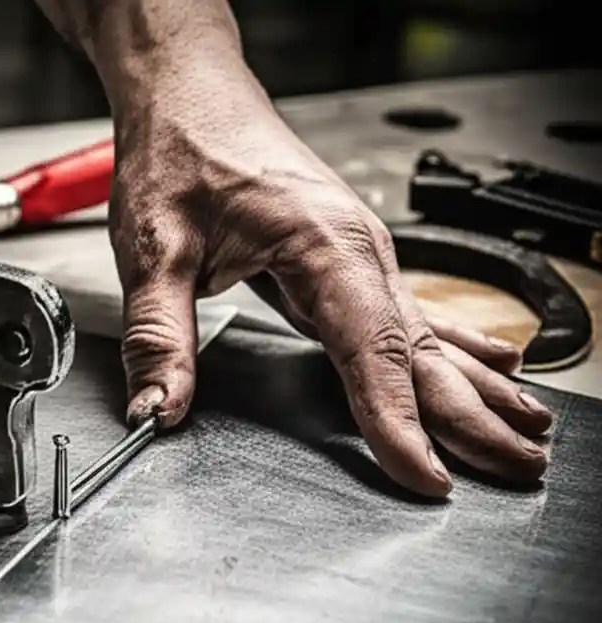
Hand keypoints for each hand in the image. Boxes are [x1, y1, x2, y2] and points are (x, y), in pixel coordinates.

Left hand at [36, 0, 551, 495]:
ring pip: (424, 335)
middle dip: (470, 416)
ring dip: (474, 390)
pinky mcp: (343, 261)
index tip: (421, 472)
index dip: (396, 416)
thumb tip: (157, 408)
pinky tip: (487, 370)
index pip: (369, 346)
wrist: (188, 96)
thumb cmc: (179, 152)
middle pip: (419, 347)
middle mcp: (355, 249)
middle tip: (517, 470)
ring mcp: (357, 254)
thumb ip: (157, 334)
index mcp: (320, 242)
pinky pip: (405, 318)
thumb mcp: (152, 246)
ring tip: (524, 437)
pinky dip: (449, 352)